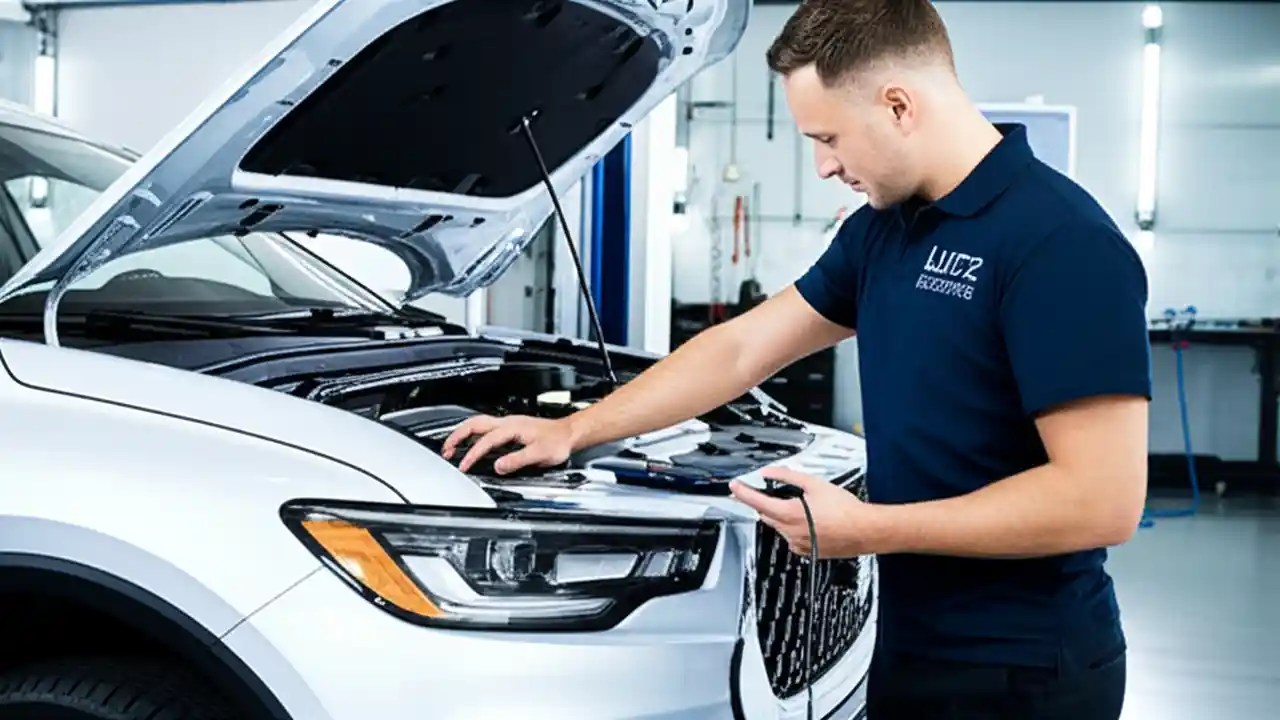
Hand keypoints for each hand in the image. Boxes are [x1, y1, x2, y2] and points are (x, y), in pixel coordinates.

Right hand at [441, 414, 577, 474]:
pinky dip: (473, 435)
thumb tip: (498, 467)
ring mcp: (508, 424)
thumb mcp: (539, 454)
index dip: (473, 454)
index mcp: (512, 428)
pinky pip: (486, 428)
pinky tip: (471, 443)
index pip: (486, 441)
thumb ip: (517, 460)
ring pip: (478, 424)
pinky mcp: (510, 429)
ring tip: (451, 446)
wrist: (568, 433)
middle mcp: (507, 423)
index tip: (464, 466)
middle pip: (475, 424)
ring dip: (463, 434)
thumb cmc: (557, 441)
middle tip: (446, 450)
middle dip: (457, 436)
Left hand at [729, 467, 881, 557]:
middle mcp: (790, 532)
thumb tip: (771, 472)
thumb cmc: (845, 509)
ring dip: (778, 514)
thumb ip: (788, 476)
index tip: (734, 486)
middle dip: (762, 502)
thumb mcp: (815, 484)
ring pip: (777, 526)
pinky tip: (806, 519)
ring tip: (796, 504)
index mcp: (790, 514)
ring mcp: (797, 544)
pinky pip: (789, 537)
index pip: (757, 502)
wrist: (865, 530)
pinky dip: (790, 527)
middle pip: (765, 514)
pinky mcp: (805, 552)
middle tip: (764, 490)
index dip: (742, 493)